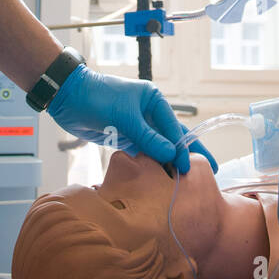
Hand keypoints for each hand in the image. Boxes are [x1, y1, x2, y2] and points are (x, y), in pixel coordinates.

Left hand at [47, 66, 216, 173]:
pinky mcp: (125, 138)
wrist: (67, 97)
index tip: (187, 168)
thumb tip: (171, 154)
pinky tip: (162, 177)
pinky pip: (143, 153)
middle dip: (188, 154)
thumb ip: (147, 137)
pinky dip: (152, 164)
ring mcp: (137, 126)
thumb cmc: (97, 97)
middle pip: (173, 137)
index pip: (174, 128)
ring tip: (186, 180)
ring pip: (159, 148)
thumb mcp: (124, 117)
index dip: (182, 149)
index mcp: (154, 100)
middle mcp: (149, 113)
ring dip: (170, 162)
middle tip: (211, 170)